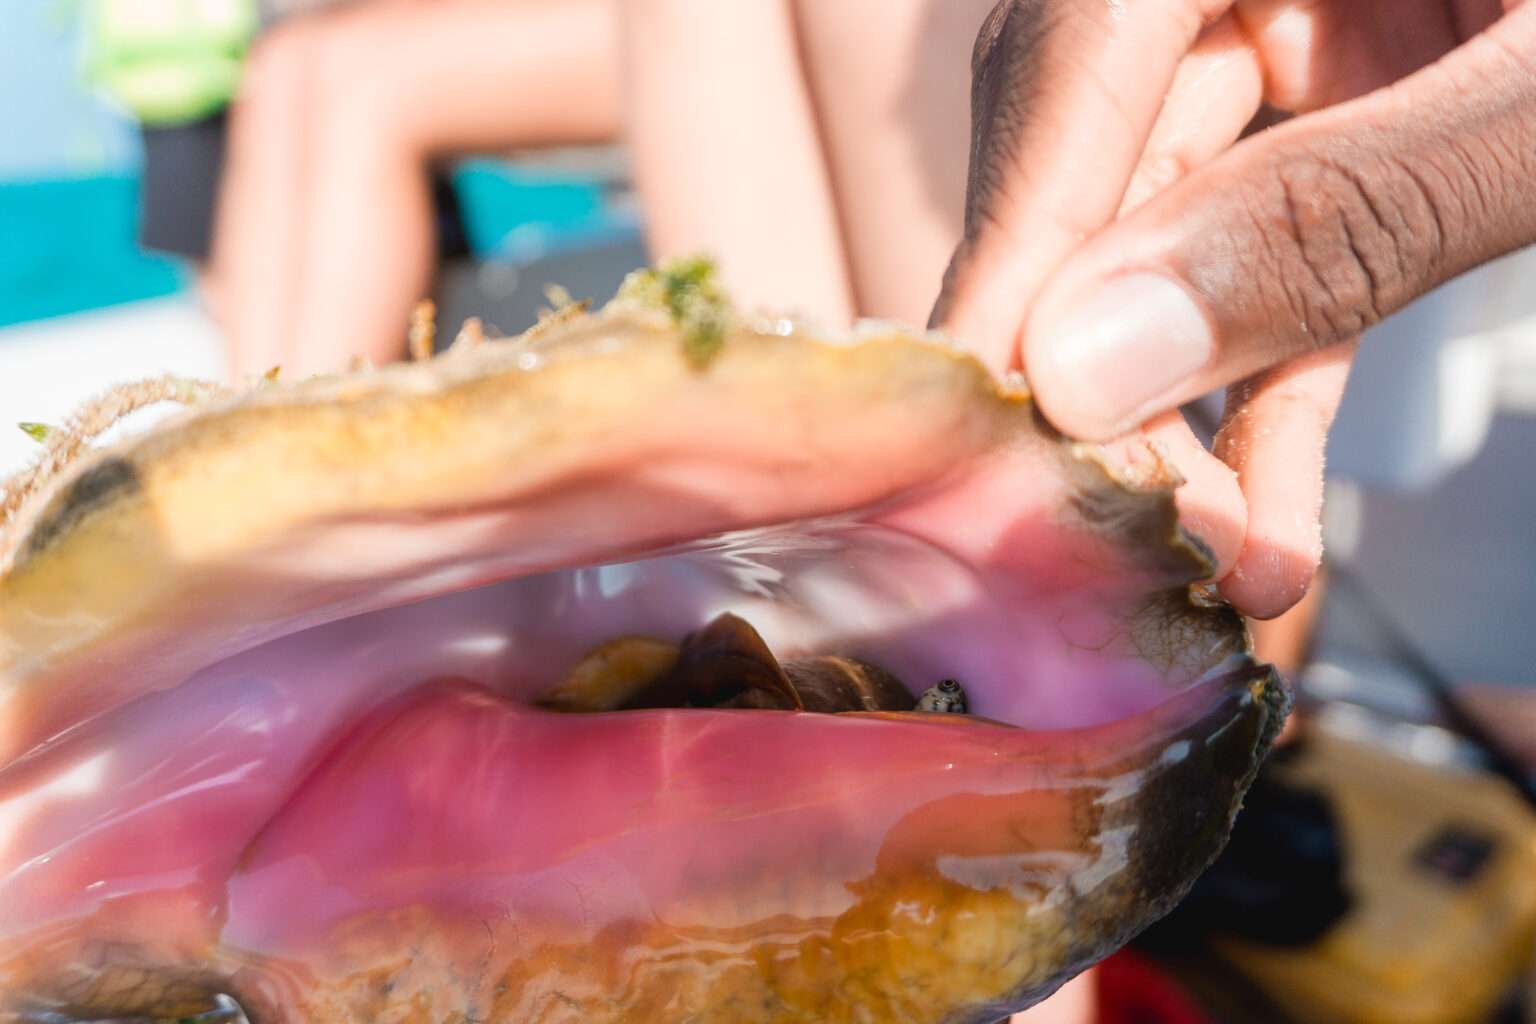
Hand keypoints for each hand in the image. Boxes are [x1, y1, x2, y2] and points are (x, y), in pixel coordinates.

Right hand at [933, 0, 1535, 617]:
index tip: (974, 435)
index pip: (1071, 63)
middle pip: (1098, 168)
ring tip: (1212, 581)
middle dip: (1098, 370)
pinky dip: (1265, 399)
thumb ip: (1351, 212)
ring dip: (1186, 422)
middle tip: (1104, 546)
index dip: (1014, 259)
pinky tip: (1262, 534)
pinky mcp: (1345, 116)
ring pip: (1172, 242)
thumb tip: (1095, 367)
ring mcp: (1288, 34)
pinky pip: (1271, 267)